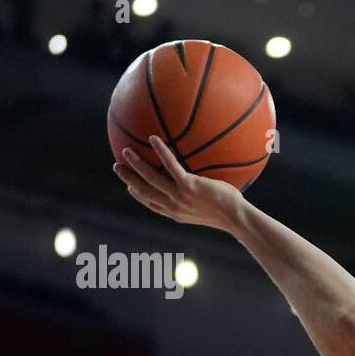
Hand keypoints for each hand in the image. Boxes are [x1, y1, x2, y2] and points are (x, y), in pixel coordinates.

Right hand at [114, 136, 246, 231]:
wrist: (237, 218)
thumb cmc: (230, 212)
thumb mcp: (209, 208)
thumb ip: (199, 198)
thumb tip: (203, 185)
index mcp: (177, 213)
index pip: (152, 205)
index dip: (139, 196)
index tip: (130, 187)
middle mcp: (174, 207)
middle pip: (144, 192)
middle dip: (128, 179)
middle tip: (117, 166)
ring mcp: (180, 197)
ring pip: (150, 179)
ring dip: (136, 165)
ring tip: (126, 151)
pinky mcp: (189, 186)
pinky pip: (170, 165)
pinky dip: (160, 151)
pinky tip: (153, 138)